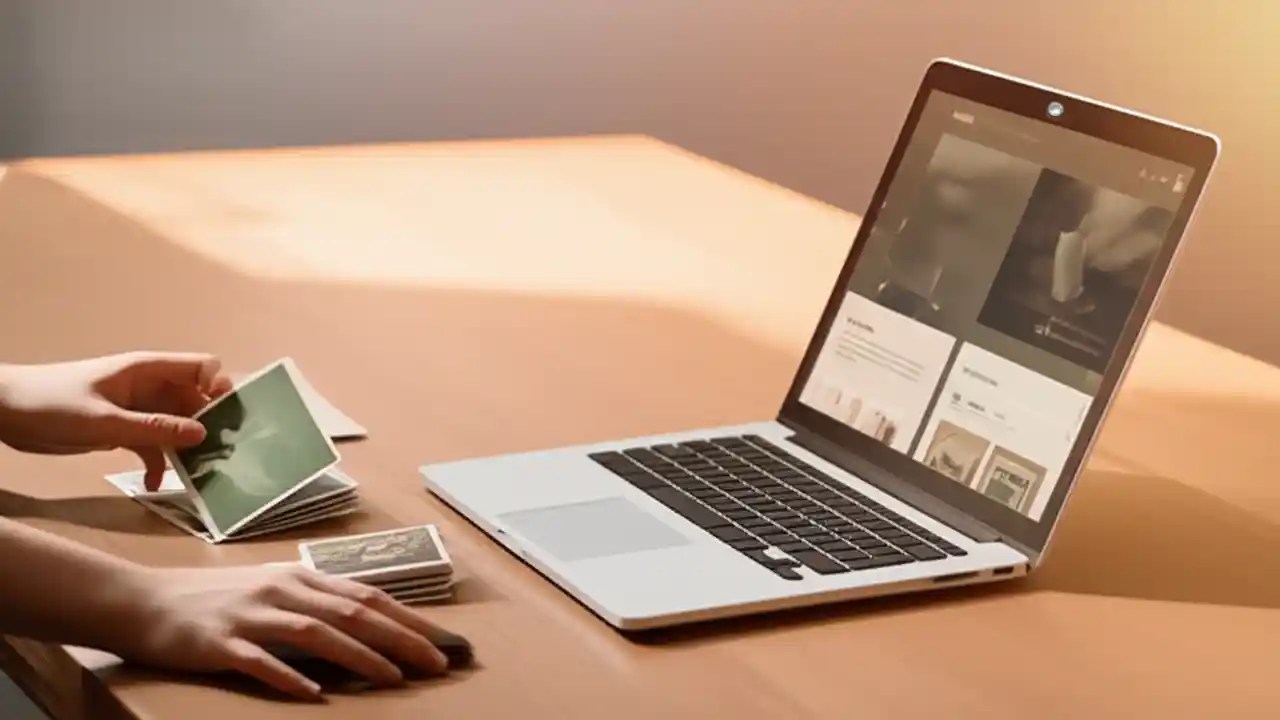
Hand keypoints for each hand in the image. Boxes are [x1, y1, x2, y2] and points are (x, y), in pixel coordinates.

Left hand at [0, 351, 232, 489]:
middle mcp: (148, 387)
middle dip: (209, 424)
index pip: (201, 368)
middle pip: (194, 399)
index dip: (217, 388)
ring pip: (176, 424)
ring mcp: (136, 408)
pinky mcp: (121, 429)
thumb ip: (154, 428)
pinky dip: (157, 462)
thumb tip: (203, 433)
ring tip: (195, 474)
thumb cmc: (51, 405)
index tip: (220, 419)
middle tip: (220, 453)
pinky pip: (152, 443)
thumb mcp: (105, 422)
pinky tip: (153, 482)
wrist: (4, 412)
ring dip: (184, 448)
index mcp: (147, 370)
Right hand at [114, 563, 449, 699]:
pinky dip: (288, 676)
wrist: (143, 601)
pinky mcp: (219, 642)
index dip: (409, 619)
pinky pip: (258, 661)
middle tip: (437, 663)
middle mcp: (282, 590)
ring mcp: (251, 615)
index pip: (367, 595)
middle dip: (401, 638)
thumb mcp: (272, 591)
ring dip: (360, 656)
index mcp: (300, 577)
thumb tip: (367, 626)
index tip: (445, 642)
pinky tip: (312, 695)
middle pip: (353, 612)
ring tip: (393, 679)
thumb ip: (315, 604)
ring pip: (316, 633)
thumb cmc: (215, 600)